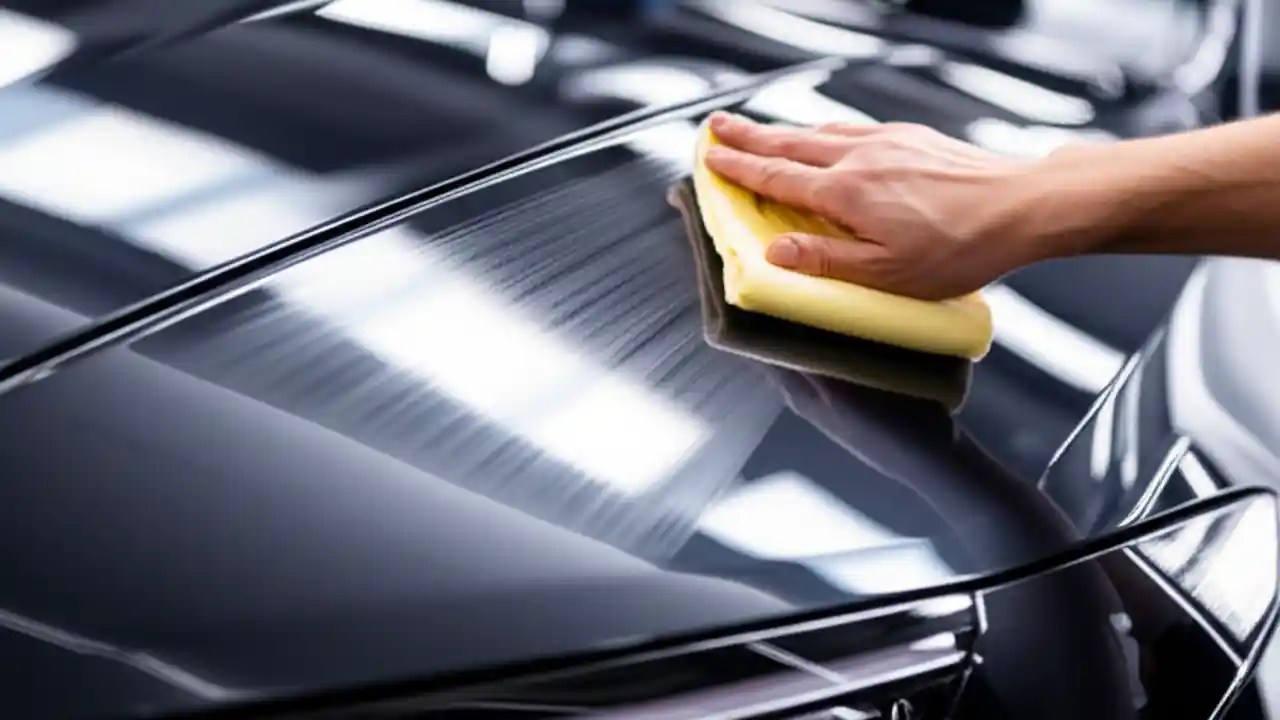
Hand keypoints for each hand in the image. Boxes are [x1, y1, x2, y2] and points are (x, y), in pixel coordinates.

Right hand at [705, 112, 1051, 299]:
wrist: (1021, 206)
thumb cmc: (960, 247)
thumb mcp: (886, 273)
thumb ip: (825, 261)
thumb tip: (774, 251)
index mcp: (845, 193)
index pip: (776, 178)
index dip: (739, 169)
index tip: (711, 158)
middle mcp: (859, 157)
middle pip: (789, 143)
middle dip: (748, 137)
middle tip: (717, 129)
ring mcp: (887, 142)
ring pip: (819, 132)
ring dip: (783, 133)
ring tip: (760, 134)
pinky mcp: (911, 138)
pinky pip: (852, 129)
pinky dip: (824, 132)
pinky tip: (826, 138)